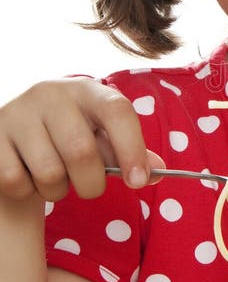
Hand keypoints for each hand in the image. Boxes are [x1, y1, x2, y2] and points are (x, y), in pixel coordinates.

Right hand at [0, 78, 163, 201]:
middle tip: (90, 187)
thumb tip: (158, 172)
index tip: (138, 182)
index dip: (132, 148)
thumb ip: (131, 154)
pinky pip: (16, 181)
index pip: (117, 111)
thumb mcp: (102, 137)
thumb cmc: (71, 136)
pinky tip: (29, 175)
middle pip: (81, 151)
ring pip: (48, 173)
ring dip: (58, 191)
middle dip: (92, 184)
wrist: (17, 133)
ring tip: (56, 179)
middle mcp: (51, 94)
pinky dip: (28, 191)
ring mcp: (17, 113)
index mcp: (88, 90)